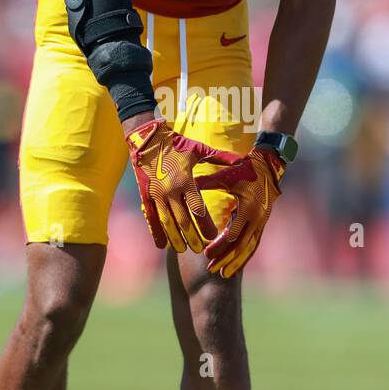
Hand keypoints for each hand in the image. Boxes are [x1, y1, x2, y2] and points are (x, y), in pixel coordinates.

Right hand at [125, 117, 237, 253]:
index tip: (213, 236)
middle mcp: (170, 189)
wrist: (147, 139)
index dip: (205, 224)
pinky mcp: (146, 195)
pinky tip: (162, 246)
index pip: (197, 207)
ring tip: (182, 250)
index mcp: (185, 180)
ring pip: (167, 222)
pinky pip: (151, 217)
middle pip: (182, 219)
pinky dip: (156, 232)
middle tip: (200, 249)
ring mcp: (156, 194)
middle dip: (191, 236)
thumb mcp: (199, 149)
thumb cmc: (177, 144)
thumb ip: (221, 158)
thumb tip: (242, 160)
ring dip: (175, 238)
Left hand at [197, 146, 284, 277]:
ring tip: (223, 275)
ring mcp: (261, 223)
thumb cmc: (243, 170)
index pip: (233, 233)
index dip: (220, 245)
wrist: (268, 169)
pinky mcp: (262, 225)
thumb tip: (186, 187)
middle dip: (226, 258)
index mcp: (248, 208)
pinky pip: (253, 245)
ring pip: (249, 248)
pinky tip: (235, 267)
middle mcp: (257, 218)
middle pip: (241, 245)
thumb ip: (206, 183)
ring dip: (236, 262)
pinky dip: (244, 257)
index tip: (206, 254)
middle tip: (211, 269)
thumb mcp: (225, 176)